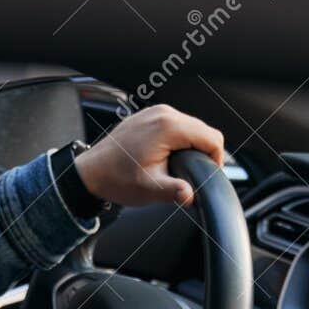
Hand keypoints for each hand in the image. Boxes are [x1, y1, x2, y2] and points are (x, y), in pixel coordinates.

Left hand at [73, 105, 226, 208]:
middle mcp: (164, 113)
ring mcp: (156, 111)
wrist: (91, 172)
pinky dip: (181, 140)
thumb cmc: (116, 179)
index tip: (207, 177)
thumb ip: (173, 192)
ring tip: (180, 169)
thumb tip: (190, 197)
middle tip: (194, 176)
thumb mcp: (149, 189)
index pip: (212, 138)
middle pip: (204, 131)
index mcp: (168, 126)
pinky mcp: (151, 115)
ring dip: (193, 147)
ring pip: (192, 127)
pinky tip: (169, 158)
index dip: (217, 160)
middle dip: (205, 154)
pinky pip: (178, 125)